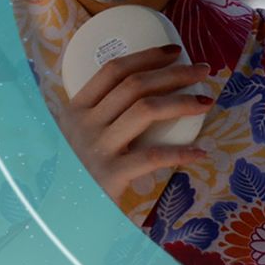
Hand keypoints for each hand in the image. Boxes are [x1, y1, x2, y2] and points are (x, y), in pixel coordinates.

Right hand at [56, 44, 210, 200]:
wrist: (59, 213)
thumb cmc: (74, 173)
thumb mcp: (76, 138)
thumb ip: (99, 118)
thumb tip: (144, 97)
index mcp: (75, 109)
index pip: (112, 71)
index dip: (146, 56)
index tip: (175, 51)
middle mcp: (84, 123)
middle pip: (135, 85)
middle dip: (174, 73)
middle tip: (202, 70)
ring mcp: (97, 148)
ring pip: (146, 111)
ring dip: (181, 102)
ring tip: (206, 101)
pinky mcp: (111, 174)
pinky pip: (153, 156)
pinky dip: (180, 152)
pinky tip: (200, 152)